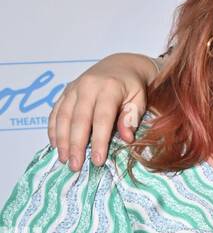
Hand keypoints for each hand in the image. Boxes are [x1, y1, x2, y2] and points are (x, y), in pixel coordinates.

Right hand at [47, 53, 156, 172]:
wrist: (120, 66)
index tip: (97, 161)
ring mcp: (74, 88)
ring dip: (62, 140)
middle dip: (76, 145)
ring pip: (63, 116)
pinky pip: (55, 111)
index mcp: (109, 88)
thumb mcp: (139, 100)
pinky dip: (53, 128)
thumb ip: (132, 117)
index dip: (99, 141)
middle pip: (79, 119)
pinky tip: (54, 145)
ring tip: (64, 159)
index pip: (102, 118)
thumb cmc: (132, 87)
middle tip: (75, 166)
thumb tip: (126, 138)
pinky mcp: (65, 92)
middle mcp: (88, 86)